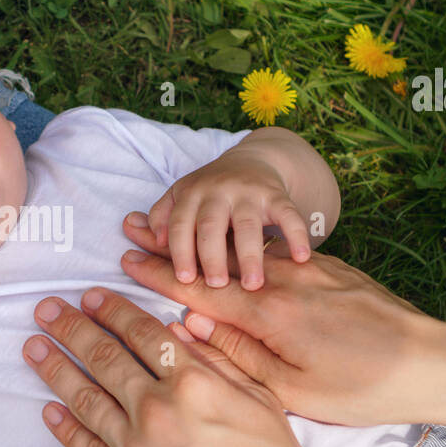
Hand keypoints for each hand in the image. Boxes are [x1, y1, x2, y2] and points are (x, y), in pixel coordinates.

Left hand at [21, 288, 342, 446]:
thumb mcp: (261, 402)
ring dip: (55, 369)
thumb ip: (219, 361)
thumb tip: (181, 329)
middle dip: (71, 328)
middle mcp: (155, 409)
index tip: (90, 295)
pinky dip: (64, 427)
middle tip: (44, 309)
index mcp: (192, 383)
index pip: (142, 334)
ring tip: (33, 346)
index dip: (113, 310)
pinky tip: (48, 408)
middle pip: (104, 358)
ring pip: (84, 398)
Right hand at [117, 223, 445, 426]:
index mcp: (269, 312)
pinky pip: (274, 255)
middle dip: (169, 245)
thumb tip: (192, 323)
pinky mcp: (330, 268)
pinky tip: (230, 248)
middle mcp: (284, 280)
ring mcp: (308, 269)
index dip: (157, 276)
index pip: (198, 289)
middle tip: (130, 228)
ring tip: (173, 230)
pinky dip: (243, 250)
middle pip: (213, 259)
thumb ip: (237, 353)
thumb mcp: (291, 388)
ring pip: (242, 252)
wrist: (434, 360)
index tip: (124, 262)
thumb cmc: (362, 388)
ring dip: (205, 243)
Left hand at [142, 153, 312, 290]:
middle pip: (211, 226)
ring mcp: (249, 192)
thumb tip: (143, 237)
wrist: (253, 159)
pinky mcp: (277, 195)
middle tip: (215, 287)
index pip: (180, 224)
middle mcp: (217, 190)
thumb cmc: (210, 191)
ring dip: (249, 255)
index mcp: (190, 194)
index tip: (184, 280)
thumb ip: (162, 217)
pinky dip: (297, 235)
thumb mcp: (181, 197)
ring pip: (247, 225)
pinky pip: (289, 215)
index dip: (180, 251)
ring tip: (252, 285)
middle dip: (211, 257)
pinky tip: (302, 258)